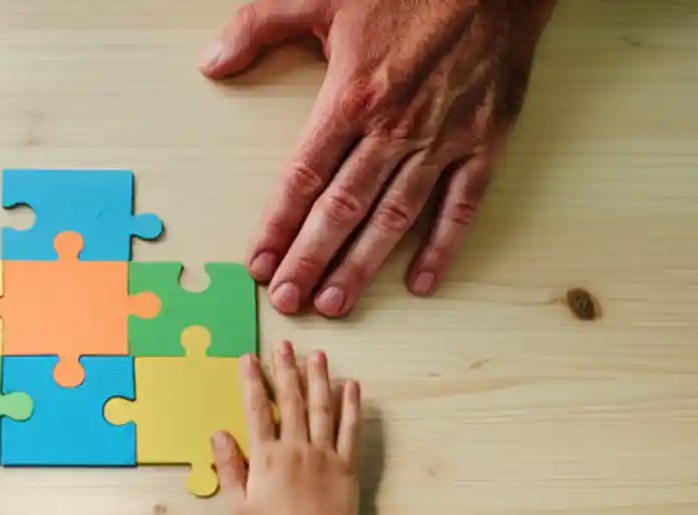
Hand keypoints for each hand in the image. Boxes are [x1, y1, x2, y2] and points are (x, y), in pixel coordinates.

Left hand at [201, 0, 555, 316]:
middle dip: (310, 260)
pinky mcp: (485, 141)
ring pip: (394, 218)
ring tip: (336, 302)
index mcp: (352, 97)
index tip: (258, 262)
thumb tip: (212, 62)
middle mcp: (395, 129)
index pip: (303, 177)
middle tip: (288, 300)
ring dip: (363, 266)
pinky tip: (422, 282)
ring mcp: (443, 140)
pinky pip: (462, 206)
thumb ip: (260, 26)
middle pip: (341, 210)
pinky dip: (442, 246)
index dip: (277, 225)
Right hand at [213, 342, 359, 514]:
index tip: (249, 358)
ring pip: (320, 408)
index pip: (257, 410)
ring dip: (318, 378)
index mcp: (267, 456)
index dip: (252, 382)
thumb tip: (218, 433)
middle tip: (284, 344)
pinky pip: (349, 429)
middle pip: (290, 400)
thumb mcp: (239, 505)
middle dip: (286, 369)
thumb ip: (229, 467)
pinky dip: (350, 406)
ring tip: (317, 354)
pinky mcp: (346, 464)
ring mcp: (323, 453)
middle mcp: (295, 447)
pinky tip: (351, 386)